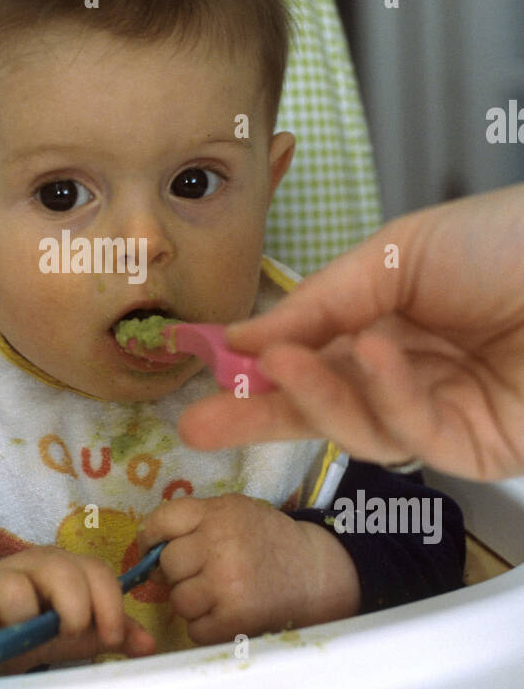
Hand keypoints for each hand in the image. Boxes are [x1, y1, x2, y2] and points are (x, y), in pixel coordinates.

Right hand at [0, 546, 156, 677]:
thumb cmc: (36, 626)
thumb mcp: (77, 631)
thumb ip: (112, 632)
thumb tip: (149, 645)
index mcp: (66, 568)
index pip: (96, 572)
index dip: (110, 605)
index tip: (112, 639)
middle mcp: (32, 566)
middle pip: (59, 569)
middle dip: (73, 608)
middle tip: (70, 635)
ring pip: (13, 590)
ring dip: (25, 622)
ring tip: (26, 641)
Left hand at [135, 493, 359, 640]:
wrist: (314, 574)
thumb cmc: (268, 541)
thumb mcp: (235, 513)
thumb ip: (196, 521)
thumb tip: (149, 546)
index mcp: (219, 513)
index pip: (162, 520)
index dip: (151, 537)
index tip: (152, 548)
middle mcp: (221, 545)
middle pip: (167, 564)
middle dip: (178, 572)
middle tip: (202, 574)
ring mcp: (227, 583)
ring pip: (178, 600)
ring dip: (191, 602)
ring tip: (217, 594)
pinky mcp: (235, 618)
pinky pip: (195, 629)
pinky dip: (206, 627)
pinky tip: (227, 613)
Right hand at [179, 185, 523, 481]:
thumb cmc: (513, 240)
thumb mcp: (399, 250)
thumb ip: (321, 301)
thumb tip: (243, 337)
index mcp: (389, 317)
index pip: (311, 352)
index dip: (257, 361)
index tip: (203, 362)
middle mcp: (411, 370)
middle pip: (322, 406)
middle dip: (258, 416)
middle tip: (196, 427)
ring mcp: (443, 412)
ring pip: (359, 429)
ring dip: (318, 396)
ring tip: (288, 360)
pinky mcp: (477, 449)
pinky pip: (413, 436)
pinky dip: (388, 396)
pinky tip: (379, 354)